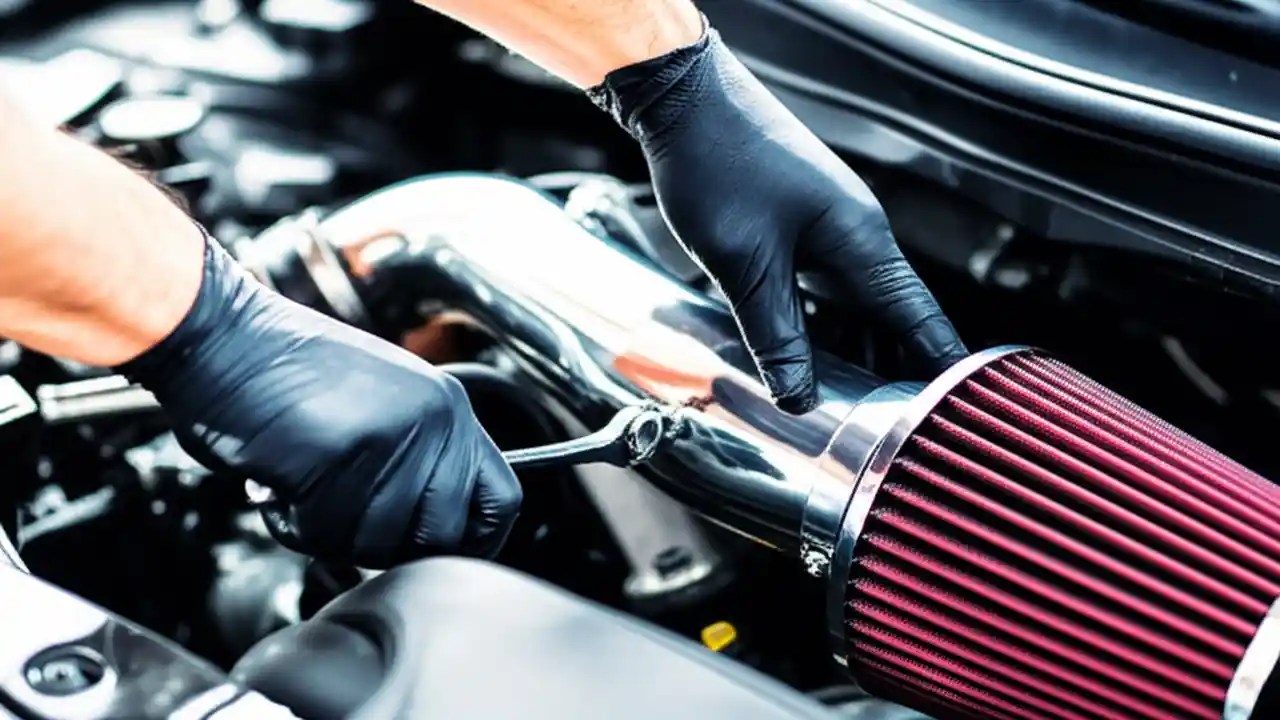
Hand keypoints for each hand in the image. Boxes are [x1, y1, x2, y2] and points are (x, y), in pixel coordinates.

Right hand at [117, 233, 520, 567]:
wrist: (223, 339)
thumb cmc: (286, 372)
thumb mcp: (385, 399)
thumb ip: (422, 456)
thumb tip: (437, 527)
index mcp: (448, 407)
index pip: (501, 500)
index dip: (475, 540)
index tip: (444, 550)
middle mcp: (431, 422)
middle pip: (442, 537)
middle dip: (390, 545)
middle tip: (345, 513)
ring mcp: (389, 440)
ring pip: (379, 544)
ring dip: (332, 532)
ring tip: (306, 485)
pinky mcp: (340, 459)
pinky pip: (327, 534)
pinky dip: (295, 525)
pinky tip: (281, 484)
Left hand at [589, 26, 966, 412]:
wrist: (684, 101)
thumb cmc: (719, 164)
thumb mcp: (746, 266)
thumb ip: (776, 335)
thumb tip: (799, 396)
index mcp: (862, 243)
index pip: (920, 318)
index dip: (942, 367)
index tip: (960, 410)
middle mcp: (855, 236)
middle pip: (890, 318)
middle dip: (889, 372)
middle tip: (884, 428)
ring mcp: (827, 229)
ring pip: (850, 306)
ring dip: (844, 350)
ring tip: (838, 404)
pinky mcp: (796, 227)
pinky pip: (817, 289)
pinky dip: (811, 324)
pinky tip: (792, 353)